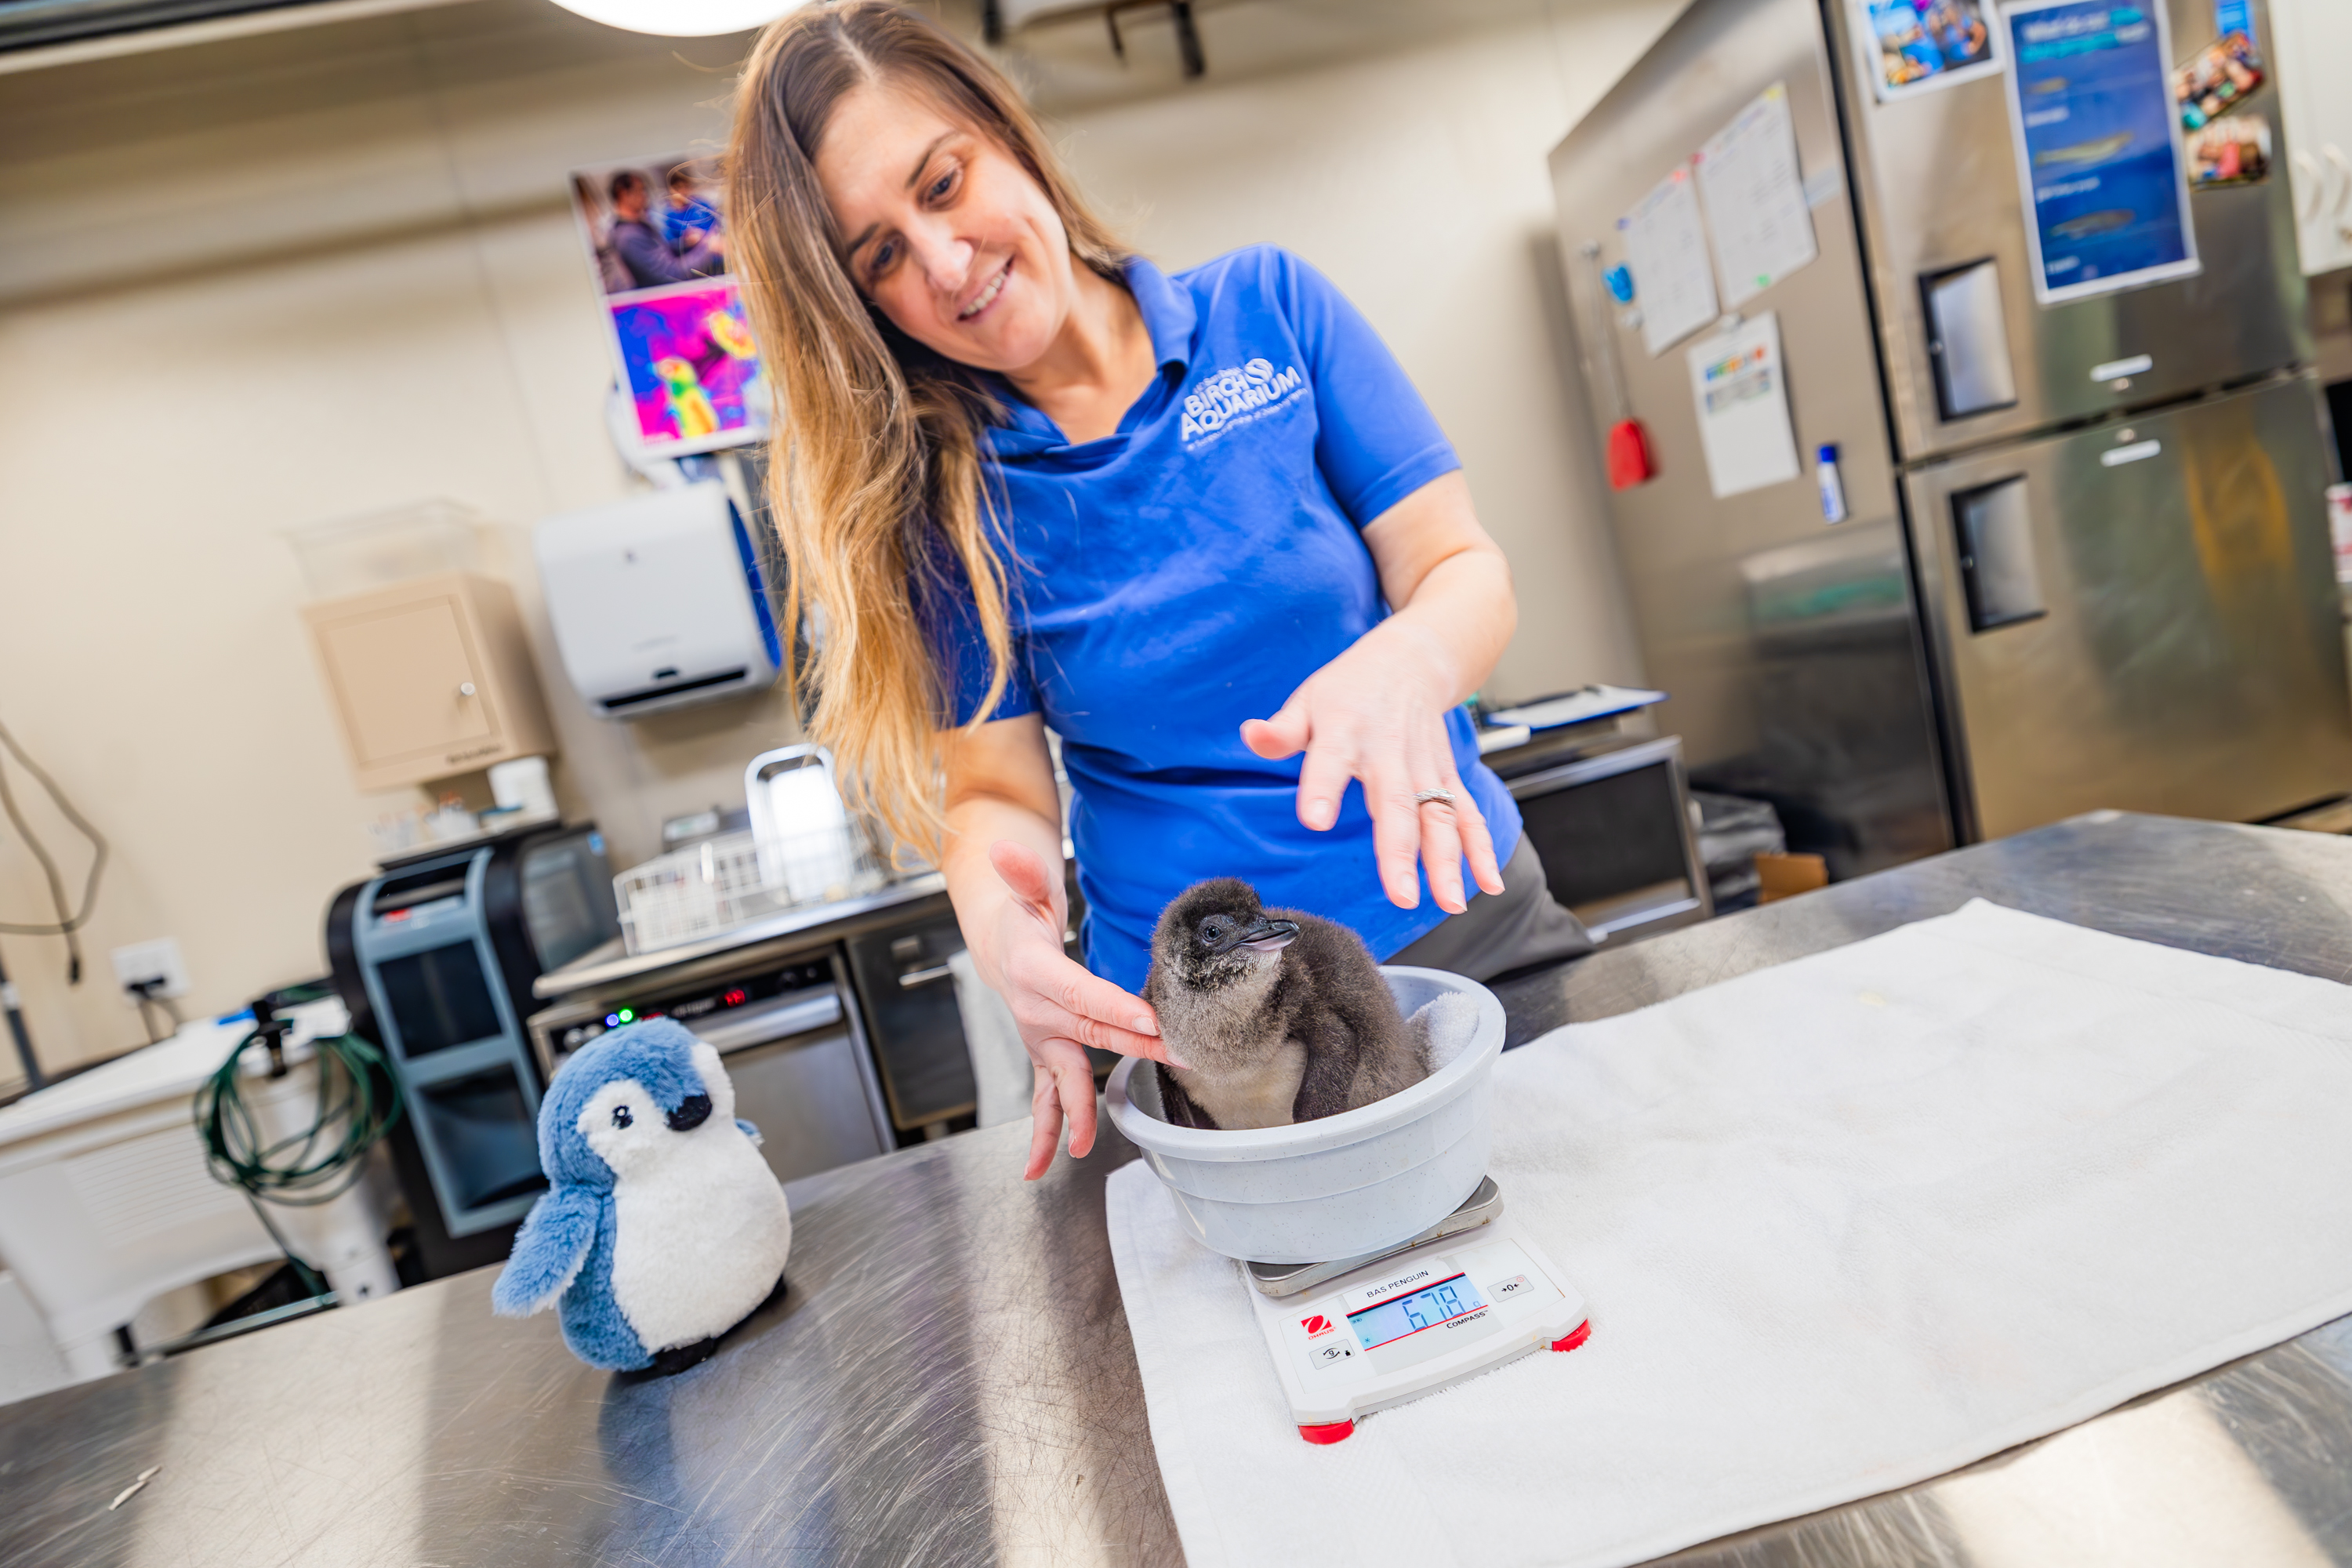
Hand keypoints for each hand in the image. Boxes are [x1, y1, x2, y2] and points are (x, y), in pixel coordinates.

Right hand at [977, 839, 1178, 1180]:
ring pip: (1064, 1077)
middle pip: (1091, 1033)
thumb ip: (1024, 870)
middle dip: (1134, 1050)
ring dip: (1077, 1112)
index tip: (1150, 1022)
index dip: (1114, 1008)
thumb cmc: (1022, 915)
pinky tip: (1048, 1163)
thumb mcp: (1027, 886)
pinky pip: (1047, 1097)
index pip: (1080, 992)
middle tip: (1177, 1059)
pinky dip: (1047, 1130)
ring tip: (1083, 1147)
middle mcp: (1035, 1011)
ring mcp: (1040, 1039)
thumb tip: (1007, 849)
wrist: (998, 943)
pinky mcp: (1046, 1055)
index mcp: (1036, 971)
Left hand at [1240, 618, 1504, 913]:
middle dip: (1401, 851)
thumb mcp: (1308, 700)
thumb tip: (1250, 734)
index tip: (1315, 821)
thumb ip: (1281, 730)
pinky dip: (1481, 847)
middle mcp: (1389, 749)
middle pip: (1396, 802)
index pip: (1330, 760)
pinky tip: (1490, 882)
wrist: (1410, 660)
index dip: (1322, 789)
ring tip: (1449, 902)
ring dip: (1448, 860)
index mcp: (1344, 729)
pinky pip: (1467, 812)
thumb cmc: (1349, 689)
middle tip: (1402, 895)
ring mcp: (1424, 764)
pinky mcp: (1446, 775)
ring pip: (1439, 814)